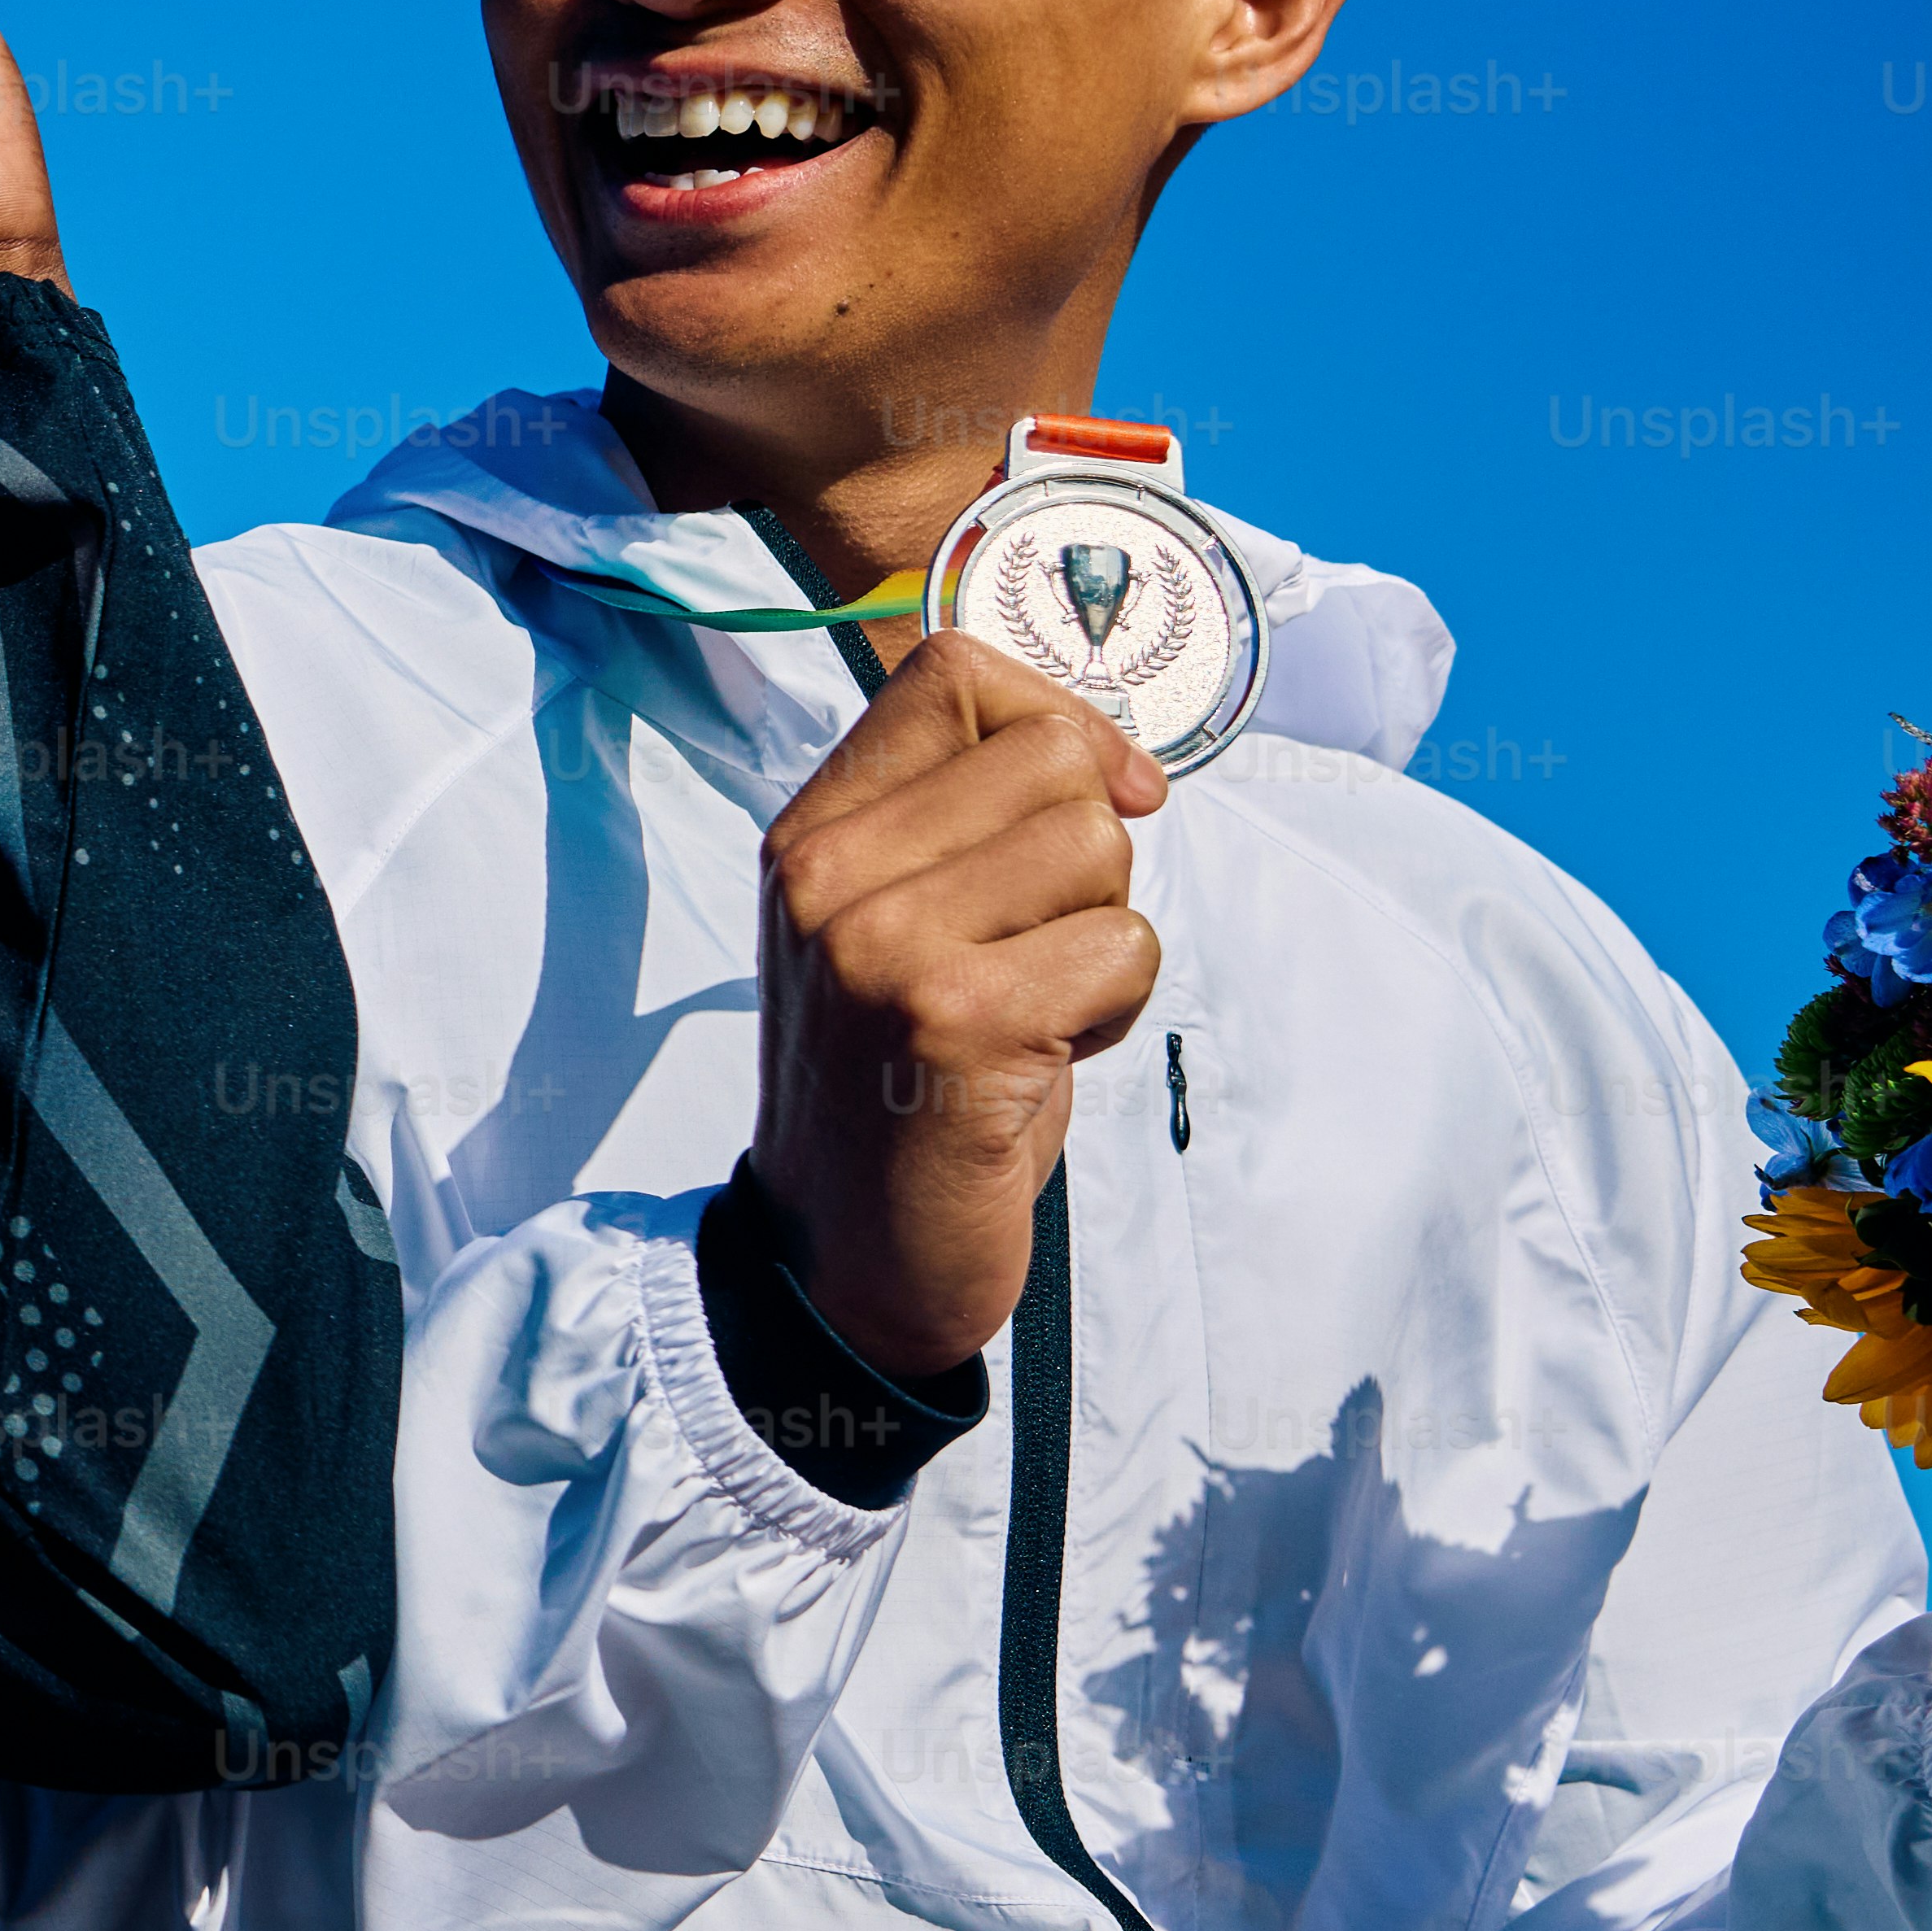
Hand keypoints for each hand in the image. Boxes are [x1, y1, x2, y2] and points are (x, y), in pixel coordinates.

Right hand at [742, 637, 1166, 1383]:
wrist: (845, 1256)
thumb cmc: (900, 1083)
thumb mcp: (888, 923)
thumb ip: (955, 823)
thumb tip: (1105, 753)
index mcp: (809, 833)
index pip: (948, 674)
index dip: (1057, 718)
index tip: (1102, 794)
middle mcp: (828, 872)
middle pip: (1049, 758)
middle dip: (1090, 850)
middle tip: (1037, 945)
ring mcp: (884, 944)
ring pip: (1097, 846)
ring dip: (1105, 933)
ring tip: (1037, 1005)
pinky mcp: (955, 1018)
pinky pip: (1122, 946)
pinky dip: (1114, 1007)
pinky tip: (1044, 1059)